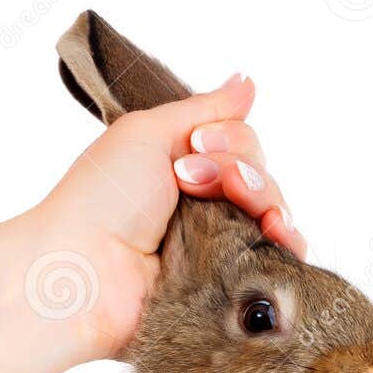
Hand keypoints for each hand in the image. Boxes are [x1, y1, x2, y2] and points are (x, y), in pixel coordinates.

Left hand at [29, 75, 305, 362]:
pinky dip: (287, 245)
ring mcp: (218, 253)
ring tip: (235, 207)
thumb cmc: (101, 200)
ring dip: (263, 200)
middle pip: (261, 178)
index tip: (197, 147)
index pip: (241, 146)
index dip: (232, 141)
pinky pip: (277, 265)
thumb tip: (247, 82)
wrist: (84, 274)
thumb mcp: (148, 132)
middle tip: (193, 181)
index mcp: (182, 172)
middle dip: (243, 170)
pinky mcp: (228, 290)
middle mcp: (204, 211)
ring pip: (274, 216)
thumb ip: (204, 109)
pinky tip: (280, 235)